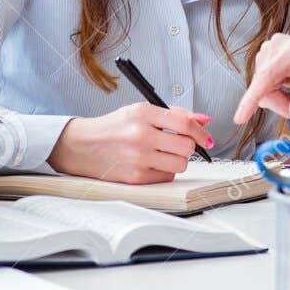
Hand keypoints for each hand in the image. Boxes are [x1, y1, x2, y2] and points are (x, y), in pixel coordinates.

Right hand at [48, 103, 213, 183]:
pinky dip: (165, 172)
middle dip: (188, 147)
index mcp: (143, 113)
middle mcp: (140, 135)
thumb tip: (204, 120)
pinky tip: (152, 164)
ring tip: (164, 154)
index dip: (202, 132)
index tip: (207, 139)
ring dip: (178, 161)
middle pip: (186, 146)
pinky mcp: (136, 178)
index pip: (185, 123)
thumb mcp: (140, 111)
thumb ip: (174, 114)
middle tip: (178, 145)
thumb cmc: (113, 128)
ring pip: (180, 164)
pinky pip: (167, 178)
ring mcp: (138, 158)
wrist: (82, 146)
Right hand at [233, 33, 289, 123]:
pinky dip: (278, 96)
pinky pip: (263, 87)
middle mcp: (280, 45)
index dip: (252, 98)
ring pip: (261, 89)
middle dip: (280, 105)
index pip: (267, 76)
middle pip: (263, 87)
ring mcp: (272, 50)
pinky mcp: (268, 58)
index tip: (240, 117)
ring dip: (279, 101)